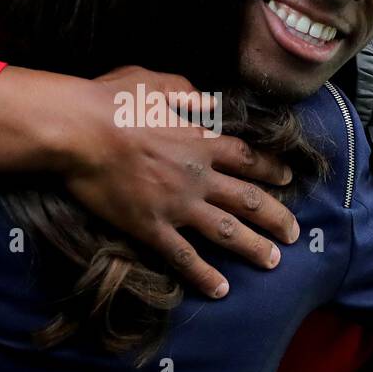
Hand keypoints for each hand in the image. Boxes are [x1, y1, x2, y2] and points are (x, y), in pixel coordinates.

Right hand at [59, 66, 299, 298]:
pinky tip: (221, 290)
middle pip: (249, 200)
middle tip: (294, 234)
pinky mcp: (151, 227)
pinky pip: (184, 257)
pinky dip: (204, 275)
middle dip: (276, 218)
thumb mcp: (154, 81)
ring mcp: (177, 205)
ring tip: (273, 262)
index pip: (248, 158)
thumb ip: (185, 90)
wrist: (78, 131)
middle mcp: (198, 176)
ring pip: (228, 232)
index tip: (287, 179)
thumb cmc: (111, 101)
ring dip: (254, 248)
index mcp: (201, 140)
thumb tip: (206, 100)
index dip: (271, 170)